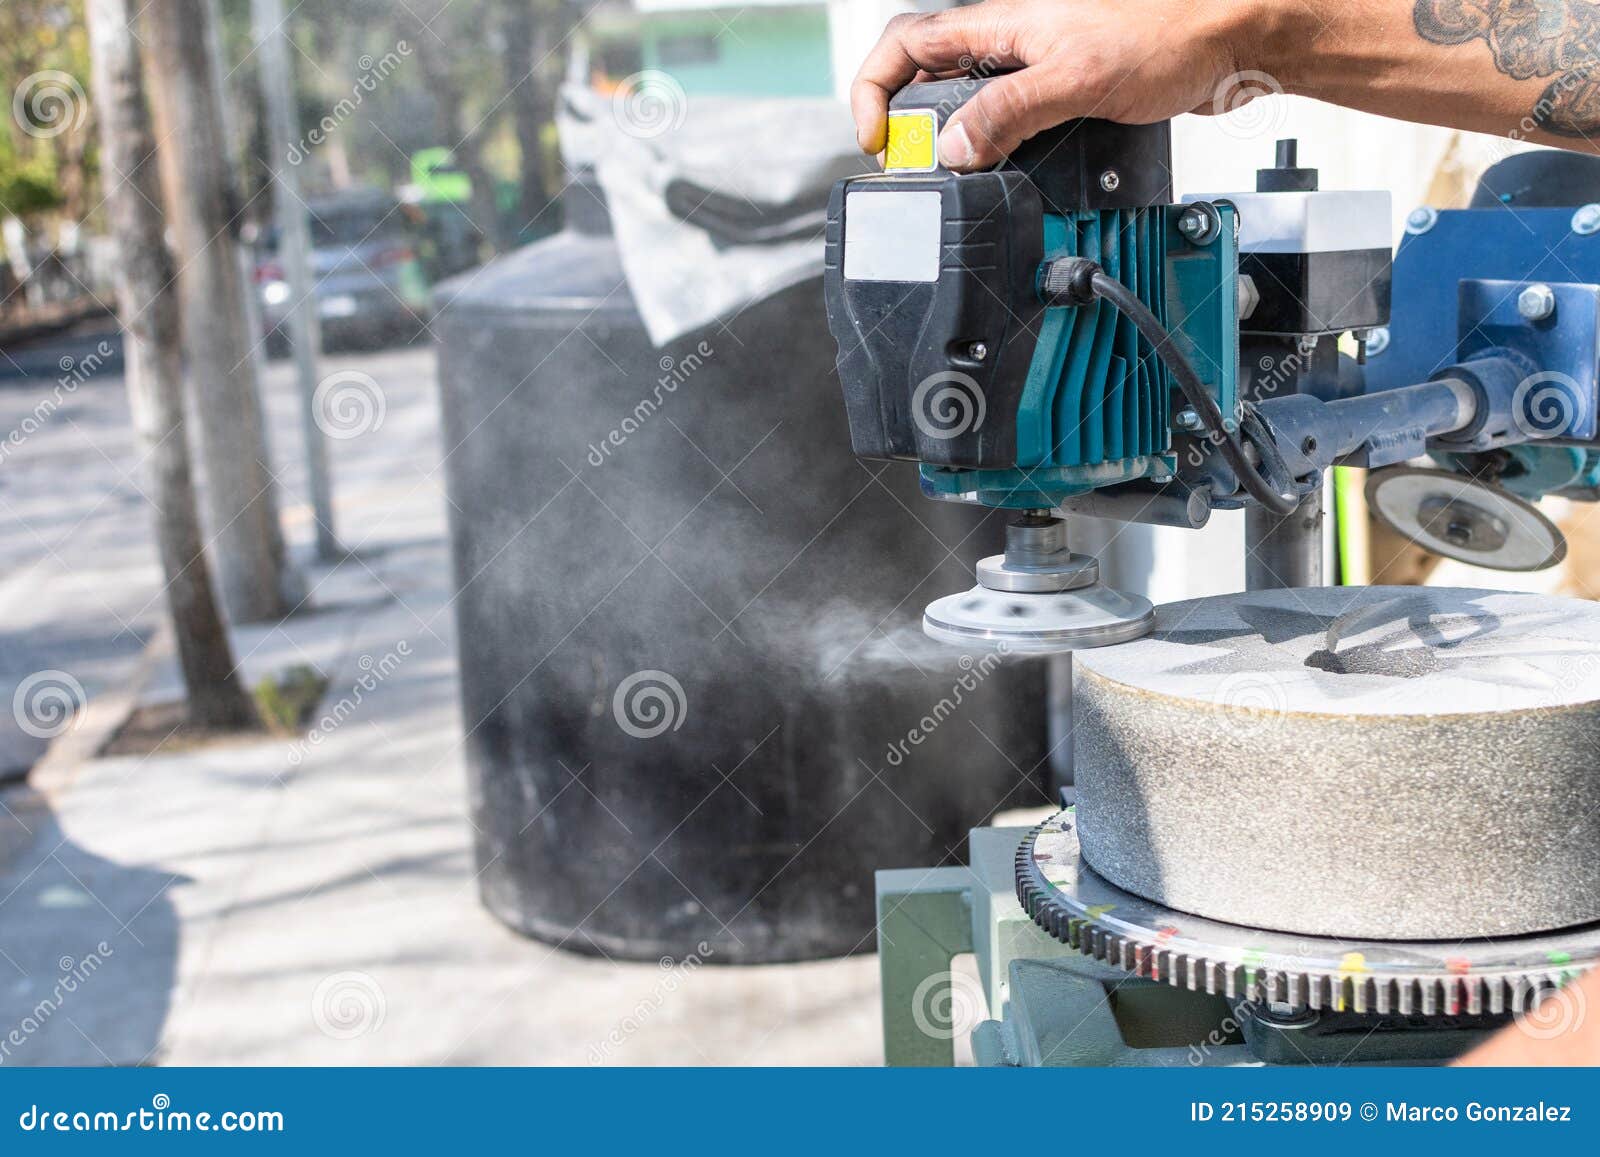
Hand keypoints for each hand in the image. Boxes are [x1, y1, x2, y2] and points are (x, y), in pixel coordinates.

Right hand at [849, 0, 1282, 170]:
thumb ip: (1007, 114)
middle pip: (930, 79)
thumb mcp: (1072, 78)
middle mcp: (1011, 42)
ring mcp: (1037, 67)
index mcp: (998, 23)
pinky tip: (1013, 174)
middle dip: (913, 126)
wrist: (1231, 40)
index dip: (874, 90)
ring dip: (958, 144)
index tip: (877, 140)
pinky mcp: (1065, 93)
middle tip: (918, 170)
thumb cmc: (1167, 34)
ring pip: (971, 105)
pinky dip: (1001, 152)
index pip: (905, 45)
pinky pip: (1014, 123)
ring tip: (959, 179)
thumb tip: (954, 150)